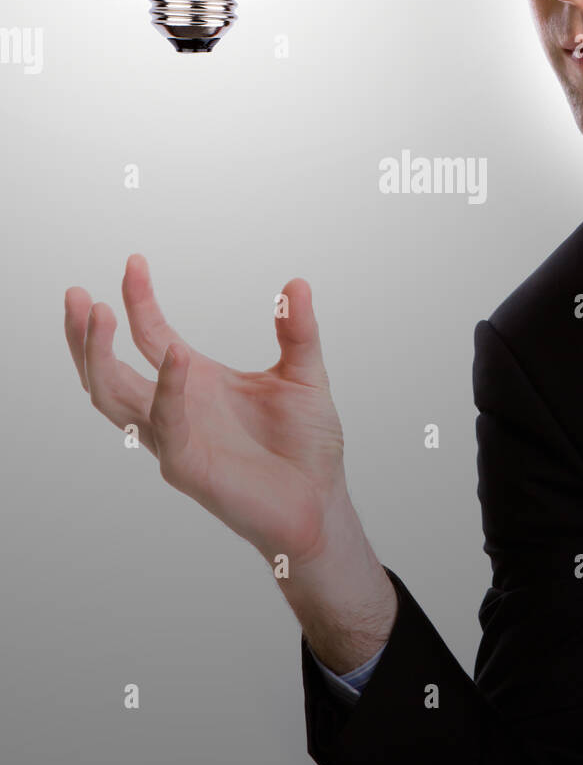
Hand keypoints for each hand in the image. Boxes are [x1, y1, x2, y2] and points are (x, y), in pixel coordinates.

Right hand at [64, 255, 347, 571]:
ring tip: (101, 314)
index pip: (150, 336)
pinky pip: (166, 425)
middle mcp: (175, 409)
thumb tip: (296, 283)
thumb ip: (298, 331)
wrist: (322, 502)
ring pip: (113, 399)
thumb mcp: (304, 374)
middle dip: (86, 334)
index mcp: (196, 382)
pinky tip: (177, 356)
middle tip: (78, 294)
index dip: (138, 300)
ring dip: (99, 358)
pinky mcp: (187, 467)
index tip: (135, 261)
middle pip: (108, 370)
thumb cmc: (306, 446)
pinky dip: (167, 390)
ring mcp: (175, 439)